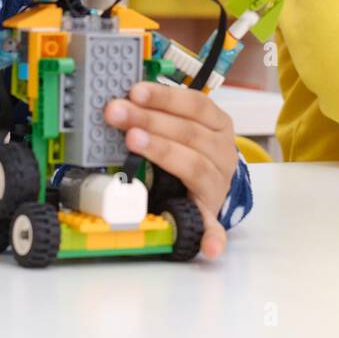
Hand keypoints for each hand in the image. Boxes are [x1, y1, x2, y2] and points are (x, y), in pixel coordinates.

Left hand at [104, 82, 237, 259]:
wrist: (215, 185)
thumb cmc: (192, 150)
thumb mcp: (185, 127)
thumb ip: (160, 114)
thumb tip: (121, 99)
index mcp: (217, 125)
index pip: (194, 105)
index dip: (164, 97)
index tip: (134, 91)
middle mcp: (222, 152)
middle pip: (188, 133)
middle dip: (148, 119)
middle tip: (116, 112)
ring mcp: (218, 184)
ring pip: (194, 166)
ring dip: (162, 151)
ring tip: (132, 140)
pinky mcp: (210, 213)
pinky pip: (213, 227)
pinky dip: (211, 236)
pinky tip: (207, 247)